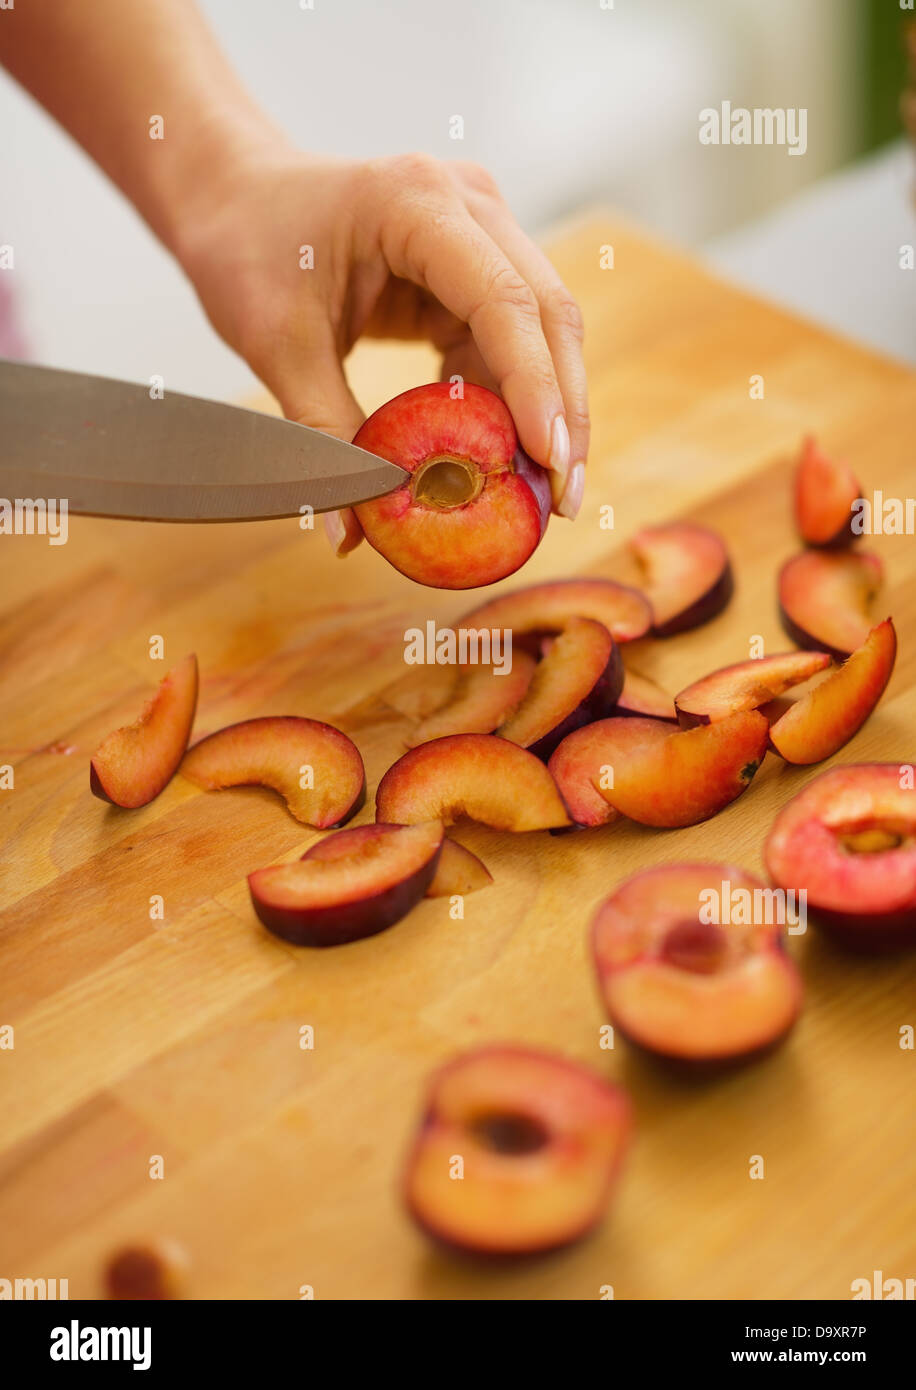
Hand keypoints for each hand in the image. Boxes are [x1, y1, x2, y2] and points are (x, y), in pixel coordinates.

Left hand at [176, 147, 588, 552]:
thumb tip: (351, 533)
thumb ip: (322, 434)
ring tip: (544, 491)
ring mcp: (479, 231)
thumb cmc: (247, 247)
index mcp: (416, 203)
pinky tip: (503, 455)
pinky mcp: (474, 267)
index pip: (503, 300)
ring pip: (542, 330)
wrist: (235, 194)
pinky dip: (510, 400)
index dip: (533, 385)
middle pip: (546, 314)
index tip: (550, 459)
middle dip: (563, 411)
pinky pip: (509, 340)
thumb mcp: (276, 345)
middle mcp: (467, 204)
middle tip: (563, 498)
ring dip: (547, 411)